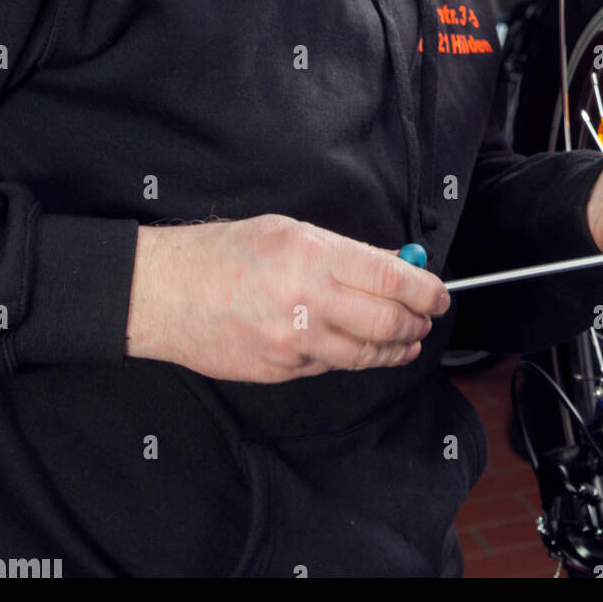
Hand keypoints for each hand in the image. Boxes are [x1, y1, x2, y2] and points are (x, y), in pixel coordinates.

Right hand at [124, 215, 449, 381]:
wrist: (162, 293)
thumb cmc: (222, 252)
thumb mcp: (288, 230)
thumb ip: (345, 250)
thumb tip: (393, 263)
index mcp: (313, 255)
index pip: (392, 279)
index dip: (426, 289)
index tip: (440, 293)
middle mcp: (308, 300)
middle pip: (388, 322)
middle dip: (418, 323)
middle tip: (427, 319)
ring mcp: (294, 342)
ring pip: (366, 354)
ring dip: (395, 349)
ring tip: (406, 341)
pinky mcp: (280, 371)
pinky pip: (331, 366)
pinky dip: (353, 358)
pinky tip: (360, 349)